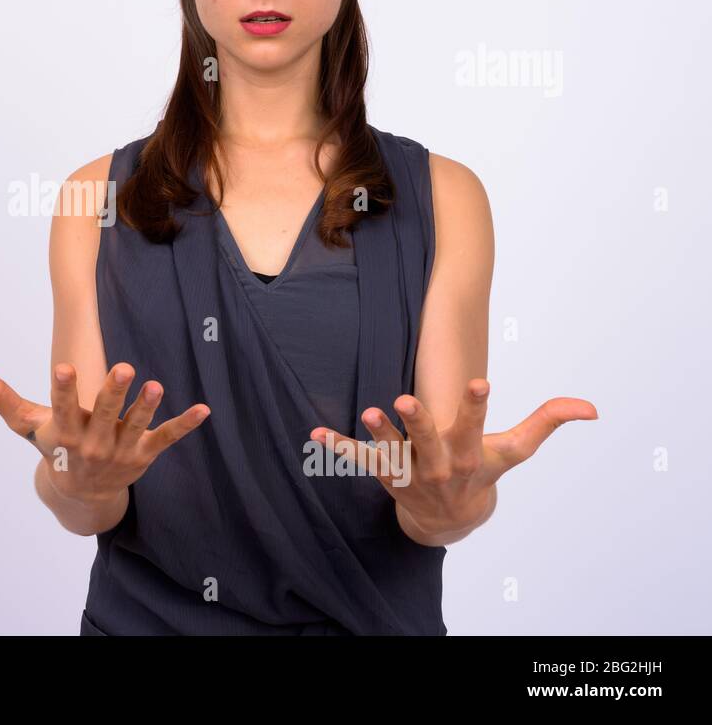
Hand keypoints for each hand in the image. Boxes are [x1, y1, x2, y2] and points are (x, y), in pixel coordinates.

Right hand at [0, 361, 210, 504]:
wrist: (81, 495)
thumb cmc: (53, 447)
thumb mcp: (26, 424)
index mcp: (64, 433)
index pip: (64, 408)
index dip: (65, 389)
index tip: (66, 368)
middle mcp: (93, 444)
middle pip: (104, 416)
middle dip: (114, 394)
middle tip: (125, 367)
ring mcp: (122, 451)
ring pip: (136, 427)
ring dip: (147, 408)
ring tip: (157, 385)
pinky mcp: (145, 454)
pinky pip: (167, 439)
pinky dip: (185, 426)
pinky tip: (204, 409)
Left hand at [309, 379, 597, 537]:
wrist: (451, 523)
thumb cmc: (482, 473)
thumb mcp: (513, 451)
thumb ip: (546, 423)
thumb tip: (590, 408)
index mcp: (469, 454)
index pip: (475, 426)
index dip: (476, 405)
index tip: (479, 380)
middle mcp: (438, 465)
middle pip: (428, 442)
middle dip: (417, 422)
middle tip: (404, 400)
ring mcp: (410, 473)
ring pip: (392, 452)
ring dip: (378, 435)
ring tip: (368, 411)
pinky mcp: (385, 476)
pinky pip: (358, 462)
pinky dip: (336, 447)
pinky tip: (314, 433)